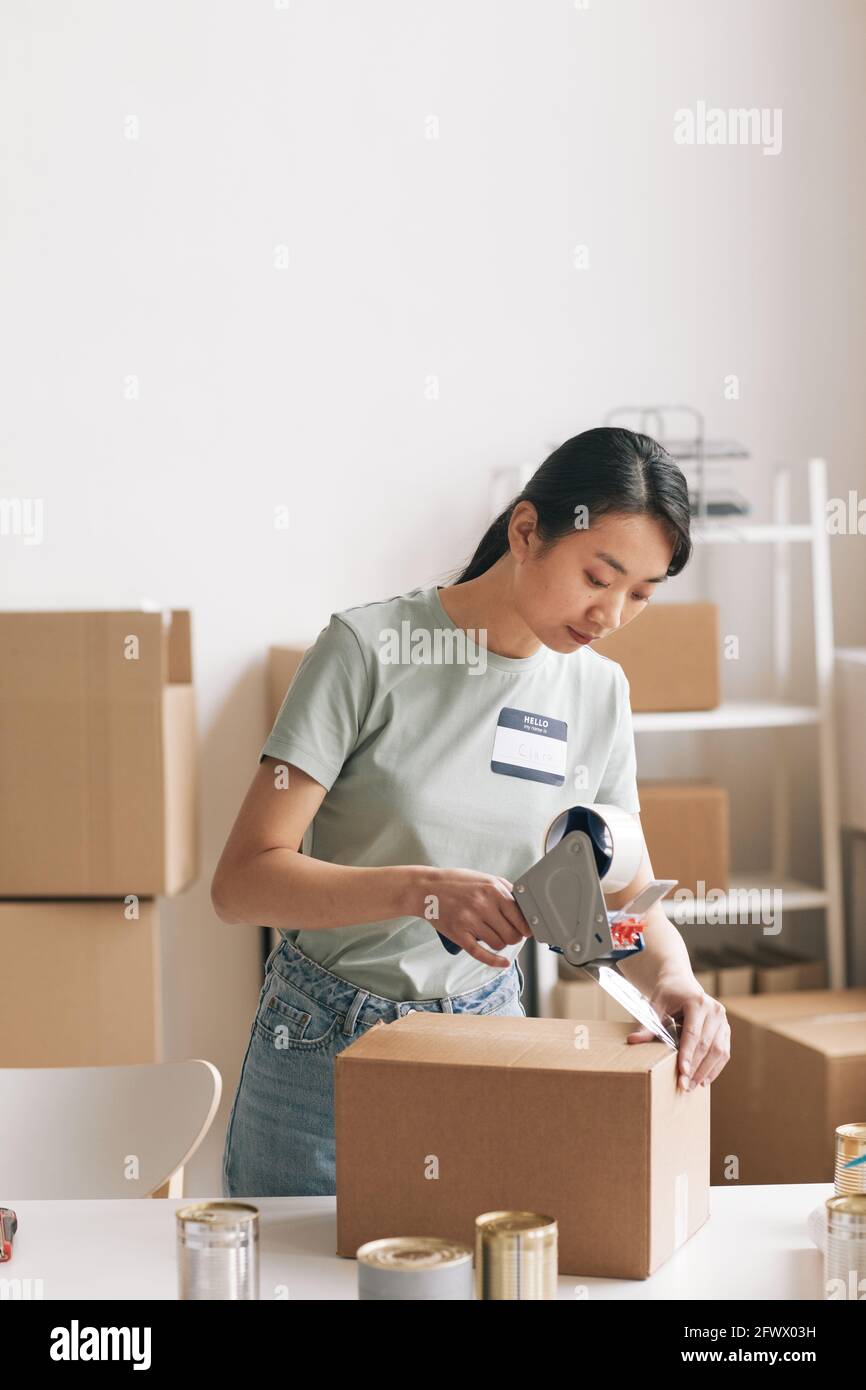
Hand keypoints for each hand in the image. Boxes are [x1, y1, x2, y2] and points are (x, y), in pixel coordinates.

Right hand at [408, 866, 532, 967]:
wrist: (426, 888)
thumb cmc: (457, 882)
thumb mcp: (485, 878)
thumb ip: (506, 890)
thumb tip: (526, 908)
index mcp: (493, 890)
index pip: (521, 917)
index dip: (526, 927)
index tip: (526, 930)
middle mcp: (483, 905)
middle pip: (512, 934)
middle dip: (514, 937)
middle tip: (510, 933)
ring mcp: (469, 921)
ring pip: (499, 944)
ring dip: (501, 944)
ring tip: (495, 936)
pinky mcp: (458, 934)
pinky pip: (481, 953)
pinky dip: (495, 961)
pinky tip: (503, 963)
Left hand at [625, 971, 730, 1090]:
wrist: (681, 983)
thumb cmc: (668, 994)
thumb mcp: (656, 1005)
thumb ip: (648, 1025)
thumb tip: (633, 1040)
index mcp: (698, 1002)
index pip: (693, 1033)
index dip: (687, 1054)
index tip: (682, 1072)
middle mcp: (715, 1011)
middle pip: (706, 1045)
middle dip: (695, 1068)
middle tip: (684, 1085)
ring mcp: (723, 1021)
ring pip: (718, 1051)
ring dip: (706, 1071)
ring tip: (692, 1086)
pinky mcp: (726, 1029)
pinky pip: (724, 1052)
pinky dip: (715, 1068)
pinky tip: (704, 1080)